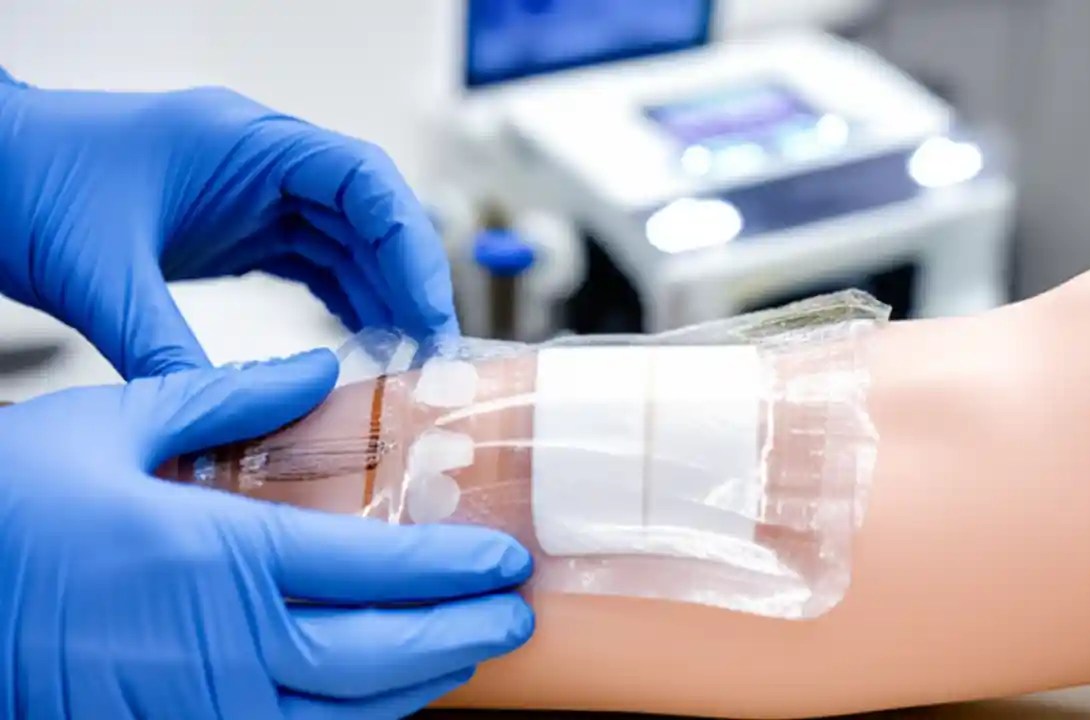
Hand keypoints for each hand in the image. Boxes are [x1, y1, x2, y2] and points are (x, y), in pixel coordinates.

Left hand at [0, 75, 457, 379]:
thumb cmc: (24, 186)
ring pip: (347, 246)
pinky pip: (311, 266)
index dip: (410, 245)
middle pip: (370, 217)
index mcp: (244, 143)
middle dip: (406, 285)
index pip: (363, 180)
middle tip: (429, 359)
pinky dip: (342, 306)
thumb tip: (221, 424)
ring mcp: (251, 197)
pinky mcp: (236, 231)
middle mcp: (262, 164)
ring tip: (404, 367)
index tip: (429, 314)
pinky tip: (358, 351)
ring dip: (380, 301)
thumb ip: (162, 347)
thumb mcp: (98, 274)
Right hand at [0, 351, 533, 717]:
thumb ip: (229, 397)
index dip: (453, 570)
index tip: (505, 561)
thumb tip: (318, 370)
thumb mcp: (115, 424)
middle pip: (379, 655)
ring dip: (417, 688)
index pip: (374, 570)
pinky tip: (376, 701)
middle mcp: (223, 643)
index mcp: (219, 555)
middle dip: (462, 637)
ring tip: (467, 655)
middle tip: (516, 615)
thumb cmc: (11, 509)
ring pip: (343, 716)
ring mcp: (198, 706)